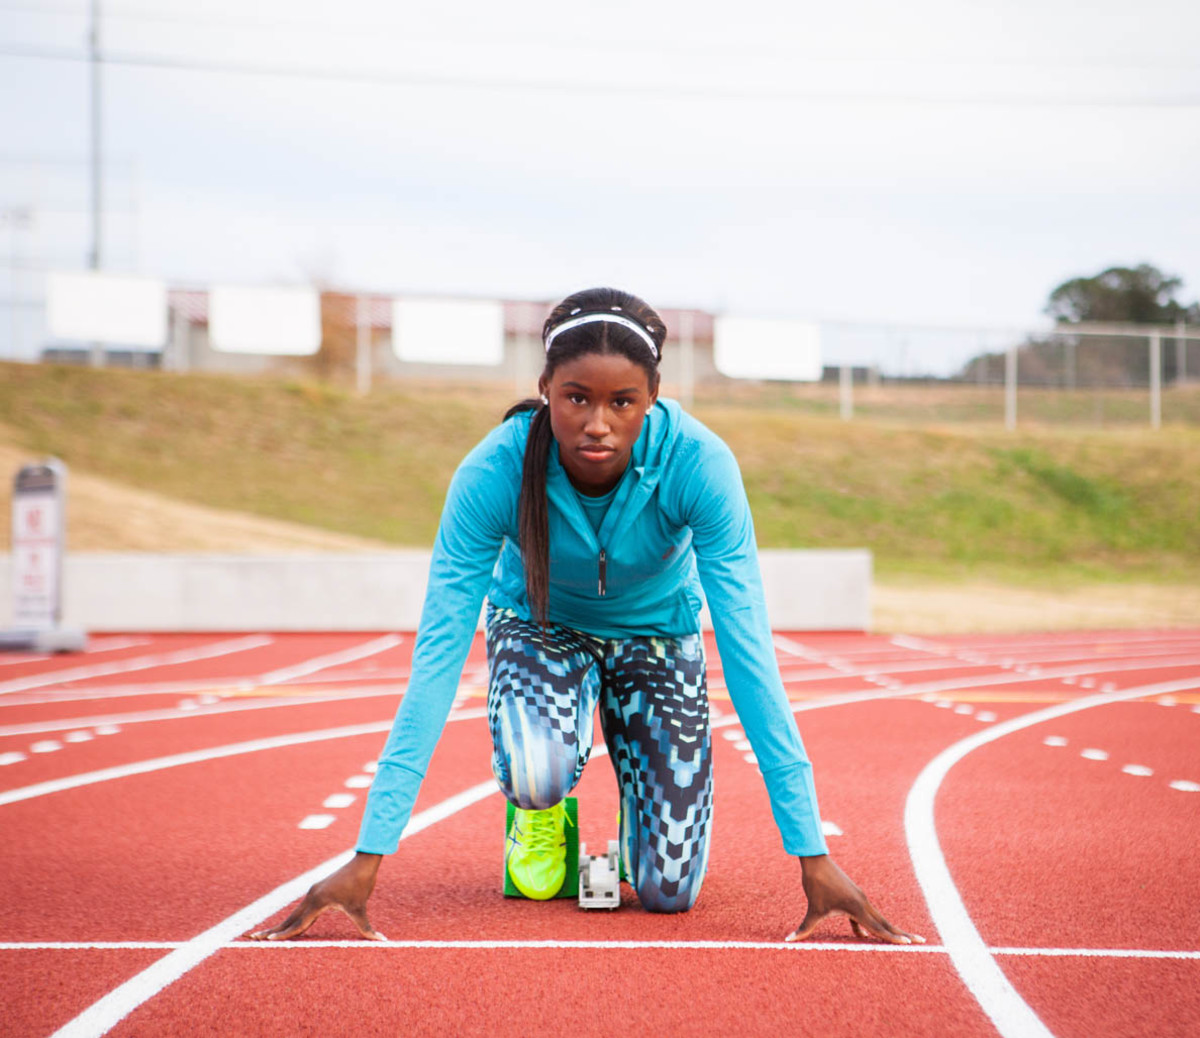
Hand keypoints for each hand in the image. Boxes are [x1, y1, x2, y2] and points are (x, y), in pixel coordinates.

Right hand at [249, 852, 385, 940]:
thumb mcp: (361, 908)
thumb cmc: (362, 884)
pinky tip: (286, 926)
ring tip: (263, 936)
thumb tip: (382, 941)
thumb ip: (367, 928)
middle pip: (288, 918)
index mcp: (318, 901)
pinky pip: (300, 909)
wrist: (363, 862)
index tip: (267, 942)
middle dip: (271, 931)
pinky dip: (291, 919)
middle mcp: (311, 897)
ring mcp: (312, 893)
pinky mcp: (316, 891)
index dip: (283, 935)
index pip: (298, 923)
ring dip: (279, 925)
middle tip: (251, 940)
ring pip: (293, 913)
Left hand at [785, 854, 923, 944]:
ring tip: (904, 940)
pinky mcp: (855, 896)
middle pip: (885, 923)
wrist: (816, 860)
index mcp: (856, 908)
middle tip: (920, 942)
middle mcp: (863, 903)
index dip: (892, 938)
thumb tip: (788, 940)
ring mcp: (860, 898)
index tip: (908, 944)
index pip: (877, 928)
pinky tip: (862, 936)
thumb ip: (804, 928)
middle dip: (901, 934)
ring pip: (877, 918)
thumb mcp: (812, 910)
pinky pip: (865, 914)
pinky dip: (868, 925)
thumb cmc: (815, 884)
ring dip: (888, 929)